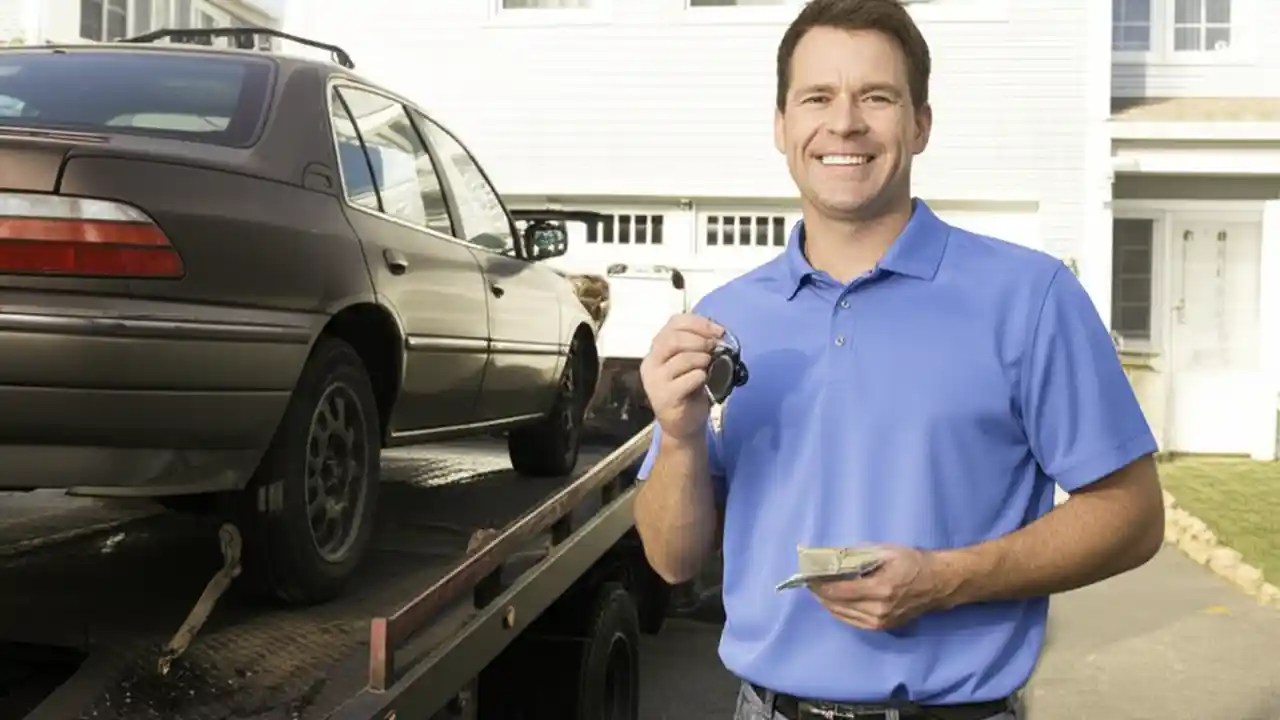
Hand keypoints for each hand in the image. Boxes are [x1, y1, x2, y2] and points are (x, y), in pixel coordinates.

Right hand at [640, 313, 724, 441]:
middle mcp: (651, 362)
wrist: (682, 424)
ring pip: (682, 358)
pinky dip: (701, 376)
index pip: (674, 323)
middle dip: (700, 340)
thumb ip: (696, 344)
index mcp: (657, 348)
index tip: (719, 331)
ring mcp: (655, 380)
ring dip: (702, 359)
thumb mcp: (691, 362)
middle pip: (674, 338)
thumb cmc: (689, 390)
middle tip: (715, 347)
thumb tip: (717, 333)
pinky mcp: (665, 397)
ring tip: (709, 366)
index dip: (700, 323)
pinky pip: (688, 378)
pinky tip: (704, 381)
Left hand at [807, 546, 950, 630]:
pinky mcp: (883, 628)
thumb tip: (829, 558)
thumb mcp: (884, 551)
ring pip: (843, 615)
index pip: (838, 591)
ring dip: (828, 603)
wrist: (938, 583)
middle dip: (820, 594)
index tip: (807, 576)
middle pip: (837, 605)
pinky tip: (834, 601)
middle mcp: (878, 610)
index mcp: (880, 589)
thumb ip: (855, 555)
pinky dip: (840, 611)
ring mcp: (881, 622)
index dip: (819, 584)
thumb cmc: (912, 562)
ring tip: (819, 590)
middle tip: (810, 581)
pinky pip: (853, 621)